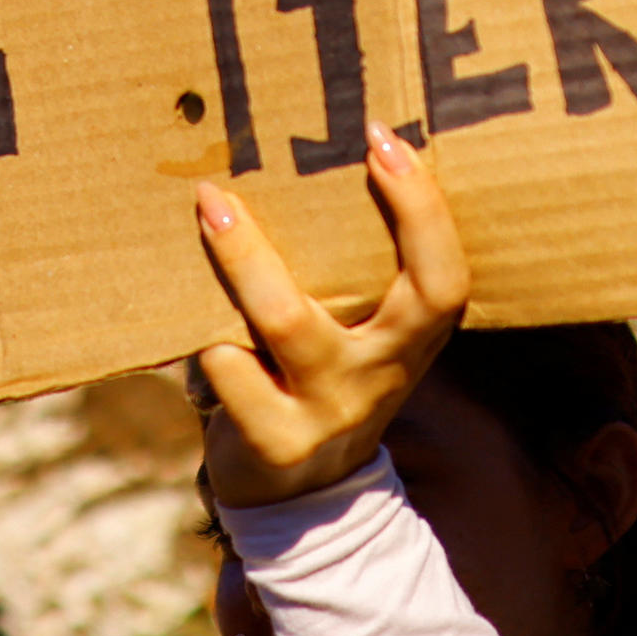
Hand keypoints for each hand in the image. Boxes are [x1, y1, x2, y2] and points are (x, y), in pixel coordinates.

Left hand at [192, 129, 469, 508]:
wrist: (299, 496)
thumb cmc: (318, 377)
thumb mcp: (353, 333)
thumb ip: (344, 272)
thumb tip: (287, 160)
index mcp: (413, 338)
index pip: (446, 277)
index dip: (425, 210)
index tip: (383, 139)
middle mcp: (384, 373)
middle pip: (411, 298)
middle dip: (385, 215)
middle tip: (350, 147)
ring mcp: (333, 410)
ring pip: (290, 322)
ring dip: (245, 260)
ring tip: (212, 205)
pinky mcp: (277, 440)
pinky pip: (231, 369)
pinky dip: (207, 337)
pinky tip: (190, 320)